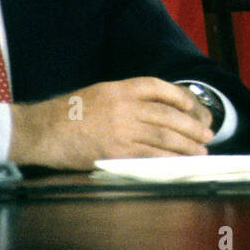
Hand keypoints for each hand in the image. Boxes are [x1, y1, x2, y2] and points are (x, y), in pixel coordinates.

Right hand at [8, 77, 215, 169]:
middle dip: (192, 125)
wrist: (42, 131)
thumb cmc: (68, 113)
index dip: (182, 97)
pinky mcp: (116, 151)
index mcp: (120, 88)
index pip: (160, 87)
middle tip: (208, 133)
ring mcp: (121, 129)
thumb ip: (126, 98)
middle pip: (169, 114)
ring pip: (164, 135)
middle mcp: (124, 106)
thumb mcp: (99, 94)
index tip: (195, 108)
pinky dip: (170, 159)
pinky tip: (181, 162)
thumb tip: (156, 110)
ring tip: (201, 150)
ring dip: (187, 144)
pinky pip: (150, 154)